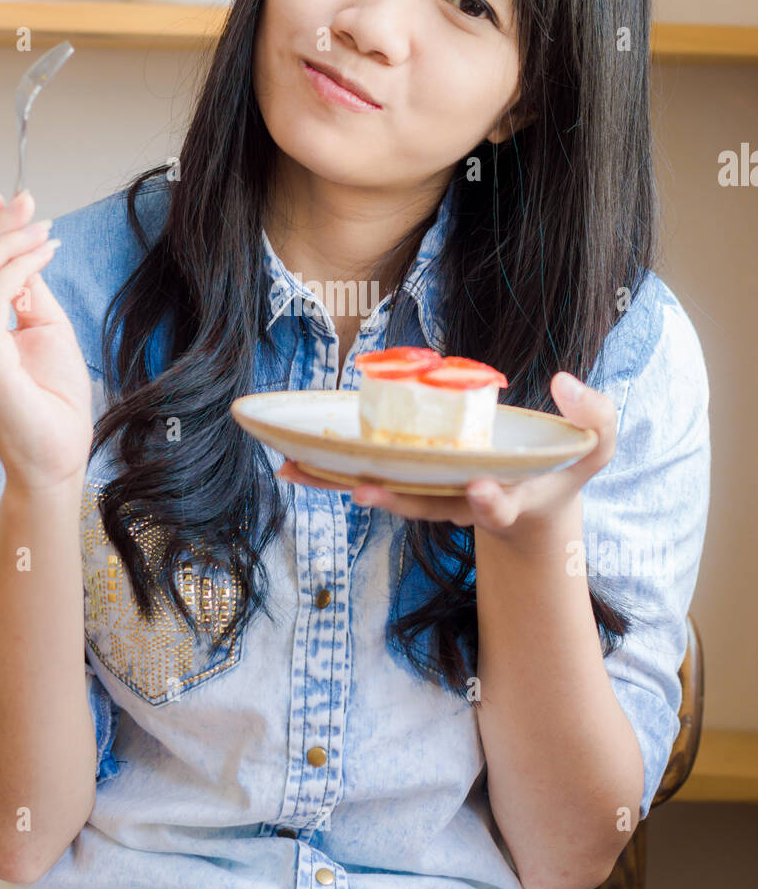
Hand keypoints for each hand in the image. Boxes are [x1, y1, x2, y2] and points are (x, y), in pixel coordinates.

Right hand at [0, 189, 93, 492]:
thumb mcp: (39, 324)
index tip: (11, 202)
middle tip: (30, 208)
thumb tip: (15, 232)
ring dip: (8, 244)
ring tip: (42, 231)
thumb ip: (22, 283)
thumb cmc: (51, 401)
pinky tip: (43, 255)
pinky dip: (18, 269)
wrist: (59, 457)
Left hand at [276, 373, 616, 547]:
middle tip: (365, 489)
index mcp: (511, 501)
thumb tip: (565, 381)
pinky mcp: (410, 485)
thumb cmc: (560, 468)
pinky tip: (293, 464)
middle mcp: (464, 506)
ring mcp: (434, 497)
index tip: (480, 490)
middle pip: (427, 506)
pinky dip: (333, 475)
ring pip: (388, 495)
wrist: (532, 500)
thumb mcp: (594, 446)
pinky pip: (370, 479)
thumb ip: (595, 419)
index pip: (500, 507)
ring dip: (344, 486)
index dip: (489, 502)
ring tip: (299, 473)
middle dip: (397, 500)